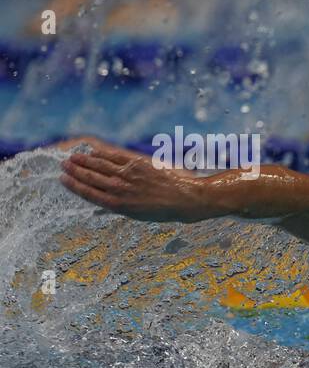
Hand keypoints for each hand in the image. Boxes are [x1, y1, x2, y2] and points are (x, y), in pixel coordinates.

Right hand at [61, 145, 211, 222]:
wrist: (186, 200)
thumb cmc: (162, 210)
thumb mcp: (137, 215)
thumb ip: (118, 206)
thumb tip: (100, 204)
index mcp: (118, 205)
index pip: (88, 193)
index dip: (74, 185)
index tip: (62, 178)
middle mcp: (120, 190)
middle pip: (90, 177)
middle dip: (74, 170)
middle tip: (63, 164)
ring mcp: (128, 175)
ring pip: (99, 165)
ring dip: (83, 160)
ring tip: (72, 157)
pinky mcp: (137, 164)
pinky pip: (114, 157)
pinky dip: (102, 154)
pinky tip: (93, 152)